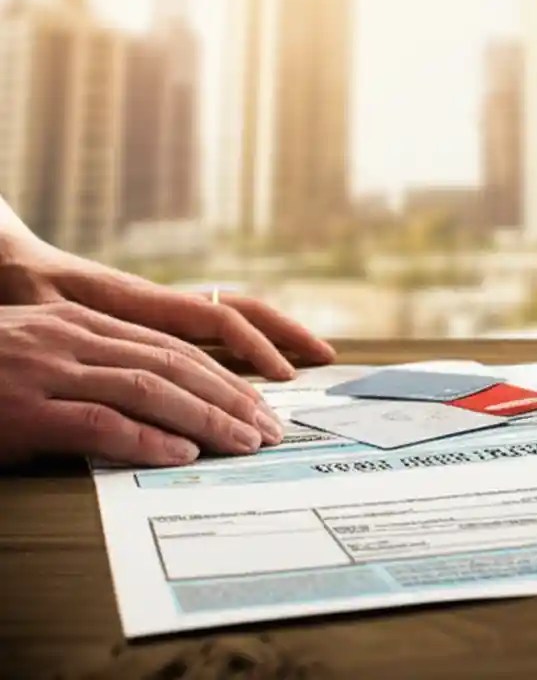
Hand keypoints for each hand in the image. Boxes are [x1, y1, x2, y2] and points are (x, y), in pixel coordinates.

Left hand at [0, 236, 334, 380]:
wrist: (8, 264)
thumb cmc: (22, 293)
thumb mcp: (42, 318)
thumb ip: (81, 338)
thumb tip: (127, 366)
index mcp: (144, 302)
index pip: (218, 319)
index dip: (256, 347)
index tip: (283, 378)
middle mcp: (165, 303)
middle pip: (243, 309)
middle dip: (288, 333)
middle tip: (326, 361)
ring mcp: (167, 309)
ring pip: (236, 314)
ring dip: (278, 335)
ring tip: (312, 359)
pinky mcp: (161, 319)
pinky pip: (218, 328)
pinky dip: (251, 344)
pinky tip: (264, 366)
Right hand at [0, 303, 284, 466]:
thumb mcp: (41, 359)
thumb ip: (95, 372)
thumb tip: (162, 411)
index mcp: (78, 323)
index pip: (170, 346)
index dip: (222, 375)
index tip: (261, 404)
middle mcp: (68, 337)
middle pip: (173, 363)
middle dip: (230, 397)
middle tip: (269, 430)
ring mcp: (44, 370)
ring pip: (148, 388)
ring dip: (206, 418)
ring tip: (244, 444)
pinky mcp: (21, 409)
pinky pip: (98, 422)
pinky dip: (146, 439)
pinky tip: (181, 455)